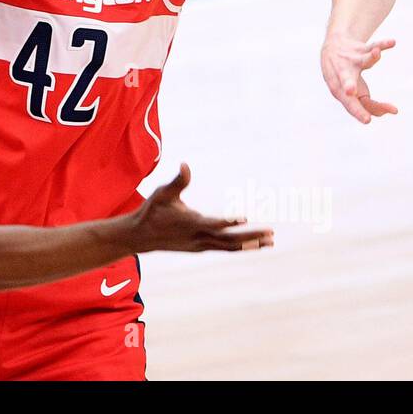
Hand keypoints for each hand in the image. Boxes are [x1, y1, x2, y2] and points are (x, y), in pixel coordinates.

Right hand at [130, 164, 273, 252]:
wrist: (141, 236)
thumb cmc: (152, 211)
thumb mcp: (162, 193)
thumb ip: (178, 181)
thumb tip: (185, 164)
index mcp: (190, 223)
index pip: (213, 224)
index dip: (229, 222)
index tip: (245, 219)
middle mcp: (198, 238)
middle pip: (229, 240)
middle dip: (251, 237)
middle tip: (271, 233)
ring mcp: (200, 246)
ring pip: (229, 247)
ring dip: (250, 244)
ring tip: (270, 241)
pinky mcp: (201, 248)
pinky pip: (225, 248)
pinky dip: (240, 247)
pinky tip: (254, 244)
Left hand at [320, 34, 397, 123]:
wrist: (333, 46)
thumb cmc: (345, 77)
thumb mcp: (355, 93)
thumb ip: (370, 105)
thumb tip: (392, 112)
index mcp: (339, 90)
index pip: (350, 102)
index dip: (358, 111)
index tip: (368, 121)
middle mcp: (344, 74)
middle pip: (345, 80)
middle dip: (348, 85)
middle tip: (350, 91)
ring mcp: (352, 60)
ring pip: (362, 60)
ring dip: (371, 57)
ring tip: (377, 53)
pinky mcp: (360, 49)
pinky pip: (372, 46)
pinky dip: (382, 45)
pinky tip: (392, 43)